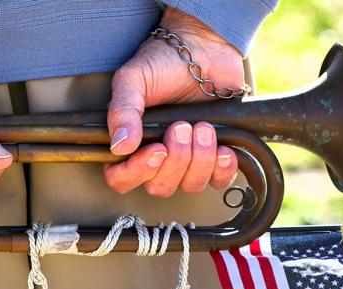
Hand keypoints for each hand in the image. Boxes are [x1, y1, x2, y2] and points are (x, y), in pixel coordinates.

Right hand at [106, 8, 243, 196]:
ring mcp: (187, 160)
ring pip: (190, 185)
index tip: (156, 149)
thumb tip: (120, 146)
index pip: (122, 179)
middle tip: (182, 127)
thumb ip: (123, 111)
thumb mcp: (133, 80)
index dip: (138, 172)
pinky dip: (222, 167)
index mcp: (131, 144)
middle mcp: (158, 158)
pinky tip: (223, 147)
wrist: (203, 48)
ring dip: (199, 159)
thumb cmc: (163, 62)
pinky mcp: (215, 157)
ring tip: (202, 127)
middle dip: (175, 160)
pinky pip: (219, 180)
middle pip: (159, 187)